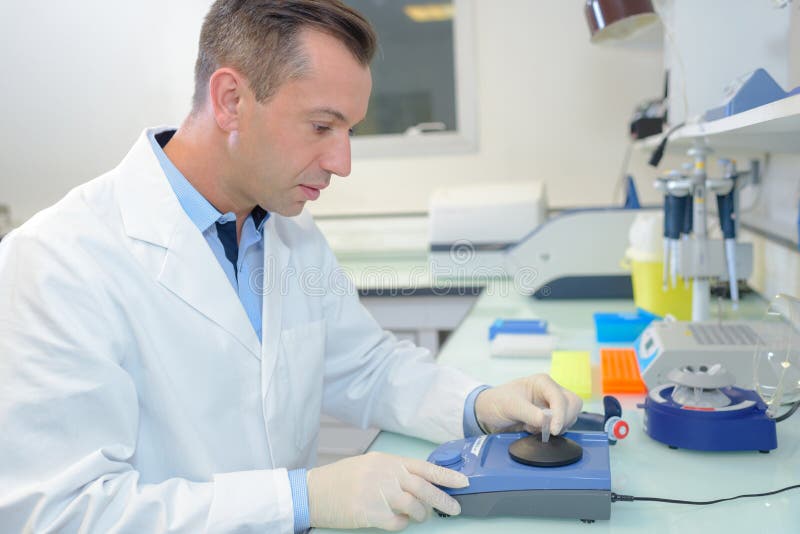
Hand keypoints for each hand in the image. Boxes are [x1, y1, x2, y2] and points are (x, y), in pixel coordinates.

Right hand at [306, 451, 467, 530]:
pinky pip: (398, 522)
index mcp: (387, 461)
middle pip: (424, 488)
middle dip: (443, 500)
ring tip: (420, 517)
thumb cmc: (342, 479)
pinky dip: (402, 524)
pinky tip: (398, 521)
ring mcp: (378, 494)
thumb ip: (395, 471)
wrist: (314, 492)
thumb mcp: (370, 465)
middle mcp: (385, 474)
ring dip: (421, 515)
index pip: (425, 467)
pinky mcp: (370, 513)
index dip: (447, 475)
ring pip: (414, 507)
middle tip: (454, 509)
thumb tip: (420, 483)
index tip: (463, 483)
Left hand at [474, 373, 581, 434]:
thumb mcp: (510, 406)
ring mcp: (552, 405)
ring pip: (570, 416)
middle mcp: (550, 392)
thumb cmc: (497, 402)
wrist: (489, 413)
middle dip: (564, 419)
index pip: (560, 397)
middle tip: (549, 430)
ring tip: (533, 427)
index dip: (560, 414)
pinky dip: (552, 431)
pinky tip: (534, 429)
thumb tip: (547, 421)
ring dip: (557, 426)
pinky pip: (562, 425)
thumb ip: (529, 413)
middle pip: (573, 404)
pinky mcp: (550, 418)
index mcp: (542, 382)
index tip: (554, 430)